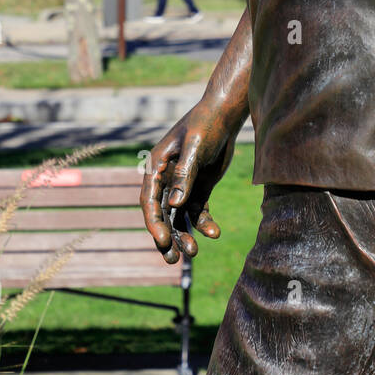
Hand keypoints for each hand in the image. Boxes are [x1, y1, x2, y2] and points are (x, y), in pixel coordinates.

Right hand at [140, 97, 238, 265]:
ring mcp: (183, 184)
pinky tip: (215, 233)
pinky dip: (205, 223)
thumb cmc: (206, 124)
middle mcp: (167, 178)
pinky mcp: (200, 187)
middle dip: (167, 237)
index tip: (162, 240)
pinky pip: (199, 211)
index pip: (149, 200)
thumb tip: (175, 206)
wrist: (225, 114)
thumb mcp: (195, 147)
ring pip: (179, 217)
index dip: (154, 222)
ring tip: (193, 253)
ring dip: (184, 235)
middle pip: (163, 214)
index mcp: (156, 166)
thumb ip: (185, 175)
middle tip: (173, 259)